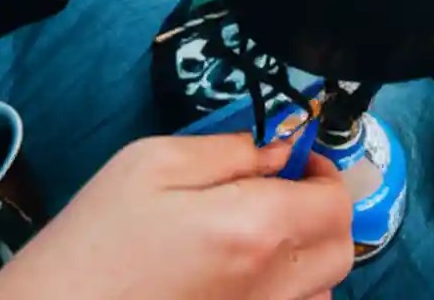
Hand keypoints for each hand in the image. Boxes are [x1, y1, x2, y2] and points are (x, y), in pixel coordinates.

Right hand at [0, 134, 353, 299]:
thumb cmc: (92, 242)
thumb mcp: (151, 163)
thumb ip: (229, 149)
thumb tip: (279, 148)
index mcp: (254, 228)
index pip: (336, 200)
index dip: (322, 171)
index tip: (295, 160)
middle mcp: (271, 285)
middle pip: (341, 245)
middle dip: (322, 210)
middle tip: (281, 191)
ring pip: (324, 287)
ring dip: (309, 254)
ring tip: (260, 235)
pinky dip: (289, 292)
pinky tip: (246, 276)